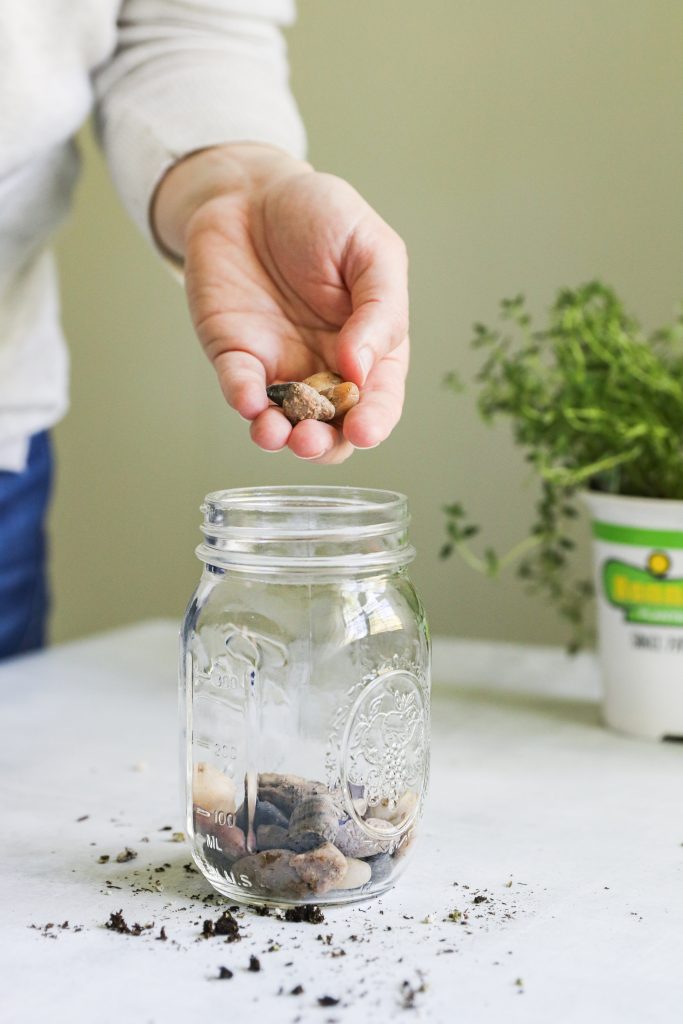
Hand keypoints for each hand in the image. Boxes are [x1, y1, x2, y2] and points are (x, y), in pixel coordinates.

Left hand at [152, 144, 408, 463]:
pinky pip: (241, 387)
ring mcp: (281, 365)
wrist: (251, 190)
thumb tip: (359, 369)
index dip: (375, 421)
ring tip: (275, 433)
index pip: (380, 400)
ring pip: (285, 422)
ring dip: (280, 436)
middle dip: (323, 443)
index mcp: (372, 346)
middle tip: (311, 439)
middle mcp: (327, 367)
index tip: (363, 431)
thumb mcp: (372, 250)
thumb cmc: (321, 214)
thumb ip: (380, 308)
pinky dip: (244, 400)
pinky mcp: (236, 355)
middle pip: (332, 427)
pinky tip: (250, 401)